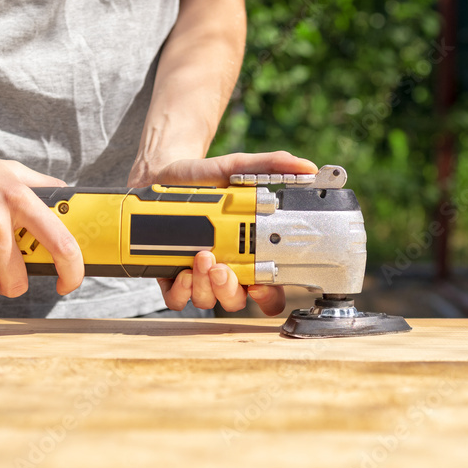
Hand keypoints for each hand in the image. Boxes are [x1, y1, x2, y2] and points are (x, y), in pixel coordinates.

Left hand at [129, 151, 317, 315]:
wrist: (161, 174)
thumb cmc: (203, 178)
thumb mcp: (237, 168)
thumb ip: (272, 167)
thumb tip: (306, 167)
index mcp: (248, 252)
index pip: (270, 288)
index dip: (269, 295)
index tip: (261, 283)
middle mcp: (227, 268)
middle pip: (237, 300)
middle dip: (230, 290)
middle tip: (222, 268)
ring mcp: (199, 276)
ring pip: (208, 301)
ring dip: (205, 286)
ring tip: (200, 257)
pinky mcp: (172, 277)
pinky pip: (179, 299)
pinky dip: (182, 291)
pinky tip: (182, 270)